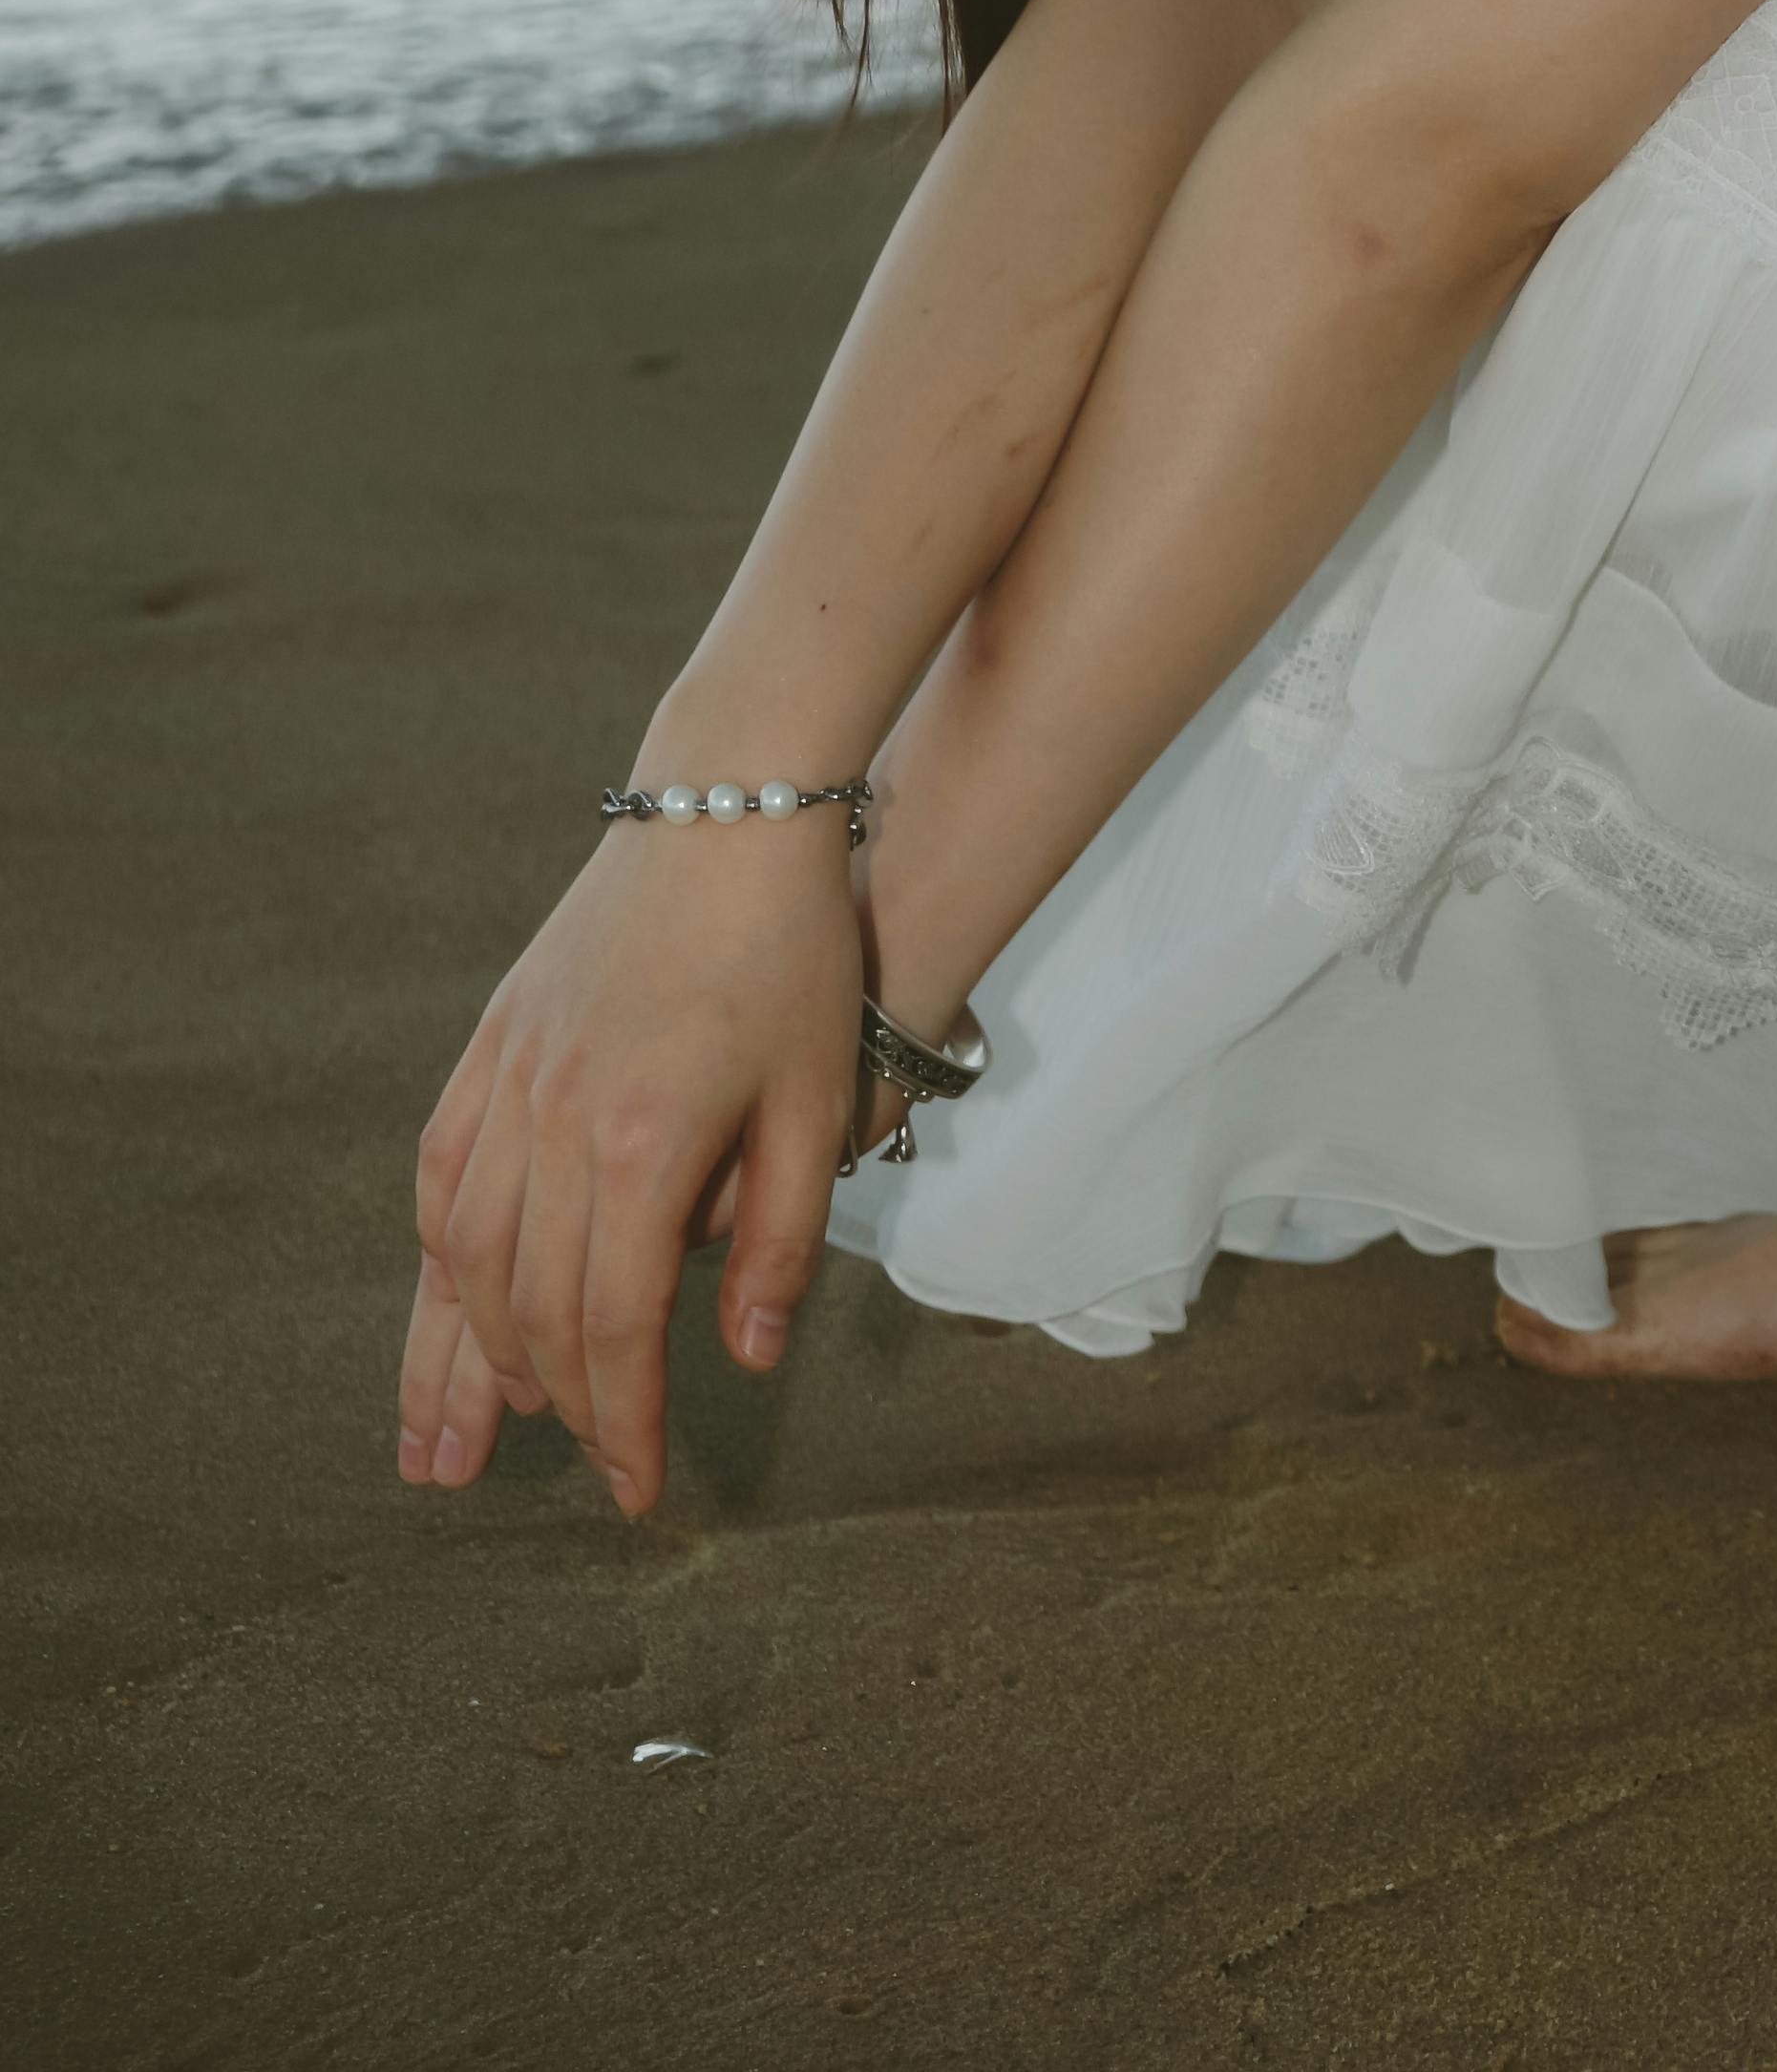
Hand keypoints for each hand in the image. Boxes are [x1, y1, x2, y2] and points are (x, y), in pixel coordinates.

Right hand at [399, 821, 863, 1516]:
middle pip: (530, 1308)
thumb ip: (778, 1240)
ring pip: (461, 1254)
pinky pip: (442, 1172)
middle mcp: (556, 1122)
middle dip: (556, 1404)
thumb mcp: (814, 1099)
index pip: (612, 1328)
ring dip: (462, 1354)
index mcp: (643, 1145)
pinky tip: (441, 1300)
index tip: (639, 1490)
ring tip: (453, 1442)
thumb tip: (747, 1356)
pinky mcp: (494, 1043)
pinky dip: (438, 1253)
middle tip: (582, 1464)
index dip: (622, 1422)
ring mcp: (512, 1078)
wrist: (729, 809)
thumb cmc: (792, 954)